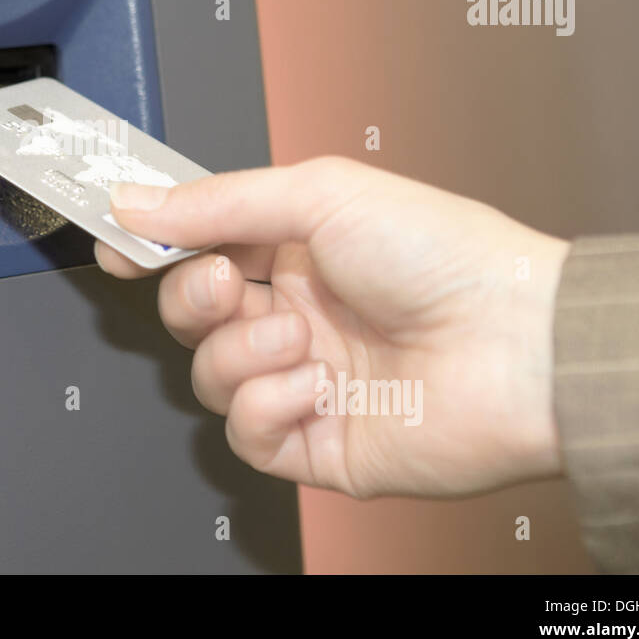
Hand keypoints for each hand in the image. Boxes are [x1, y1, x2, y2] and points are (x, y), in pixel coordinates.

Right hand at [96, 157, 569, 498]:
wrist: (521, 345)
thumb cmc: (446, 256)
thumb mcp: (322, 195)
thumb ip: (218, 202)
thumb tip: (135, 202)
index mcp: (297, 252)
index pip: (200, 249)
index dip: (153, 249)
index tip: (117, 246)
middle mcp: (297, 315)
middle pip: (193, 315)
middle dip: (195, 298)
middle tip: (229, 285)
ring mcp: (306, 380)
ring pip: (211, 376)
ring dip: (244, 353)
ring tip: (302, 340)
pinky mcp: (318, 443)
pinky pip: (246, 435)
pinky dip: (268, 406)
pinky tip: (315, 385)